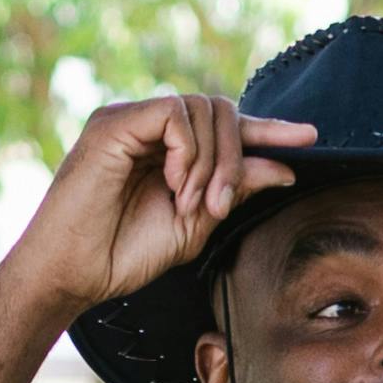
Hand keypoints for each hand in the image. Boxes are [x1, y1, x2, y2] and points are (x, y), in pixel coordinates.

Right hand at [0, 93, 319, 382]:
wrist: (73, 274)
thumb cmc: (122, 254)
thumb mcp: (194, 224)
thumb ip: (234, 191)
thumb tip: (283, 167)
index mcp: (167, 149)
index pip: (225, 126)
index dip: (267, 130)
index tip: (309, 139)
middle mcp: (149, 127)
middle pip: (221, 110)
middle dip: (236, 157)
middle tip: (218, 205)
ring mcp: (130, 119)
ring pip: (202, 108)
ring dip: (212, 161)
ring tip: (191, 204)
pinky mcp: (115, 122)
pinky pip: (174, 114)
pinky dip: (187, 152)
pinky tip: (174, 185)